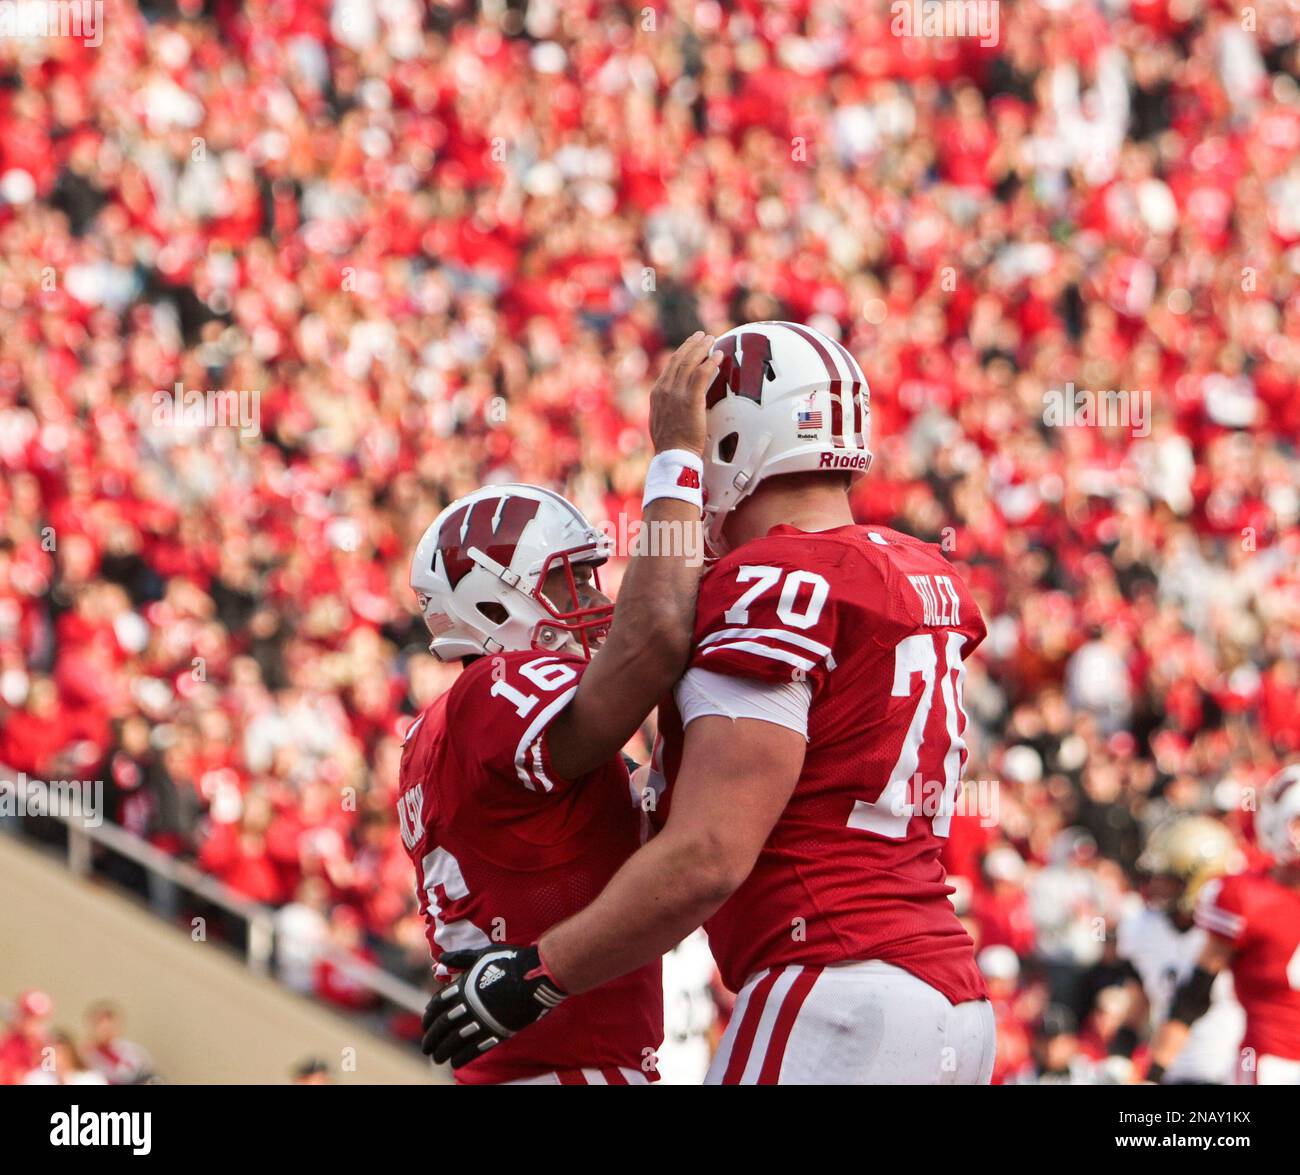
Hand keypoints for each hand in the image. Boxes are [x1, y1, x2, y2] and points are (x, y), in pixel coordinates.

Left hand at [421, 945, 567, 1068]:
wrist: (536, 975)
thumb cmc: (511, 960)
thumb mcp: (483, 954)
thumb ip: (461, 958)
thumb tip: (441, 959)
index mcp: (463, 985)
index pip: (437, 1004)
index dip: (428, 1016)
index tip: (425, 1023)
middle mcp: (469, 1004)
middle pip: (442, 1026)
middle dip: (431, 1038)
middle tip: (426, 1048)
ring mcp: (482, 1020)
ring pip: (454, 1041)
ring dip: (442, 1052)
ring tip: (437, 1058)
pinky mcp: (496, 1032)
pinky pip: (473, 1050)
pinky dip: (461, 1058)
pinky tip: (454, 1063)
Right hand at [649, 331, 722, 456]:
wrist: (672, 456)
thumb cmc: (672, 446)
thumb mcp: (664, 423)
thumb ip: (670, 409)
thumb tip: (678, 406)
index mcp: (657, 394)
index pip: (670, 367)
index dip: (681, 353)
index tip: (690, 346)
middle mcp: (665, 389)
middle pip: (679, 359)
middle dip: (691, 345)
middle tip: (702, 336)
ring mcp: (676, 393)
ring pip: (690, 363)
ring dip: (702, 348)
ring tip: (711, 339)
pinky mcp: (690, 399)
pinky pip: (702, 374)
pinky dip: (711, 362)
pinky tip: (719, 355)